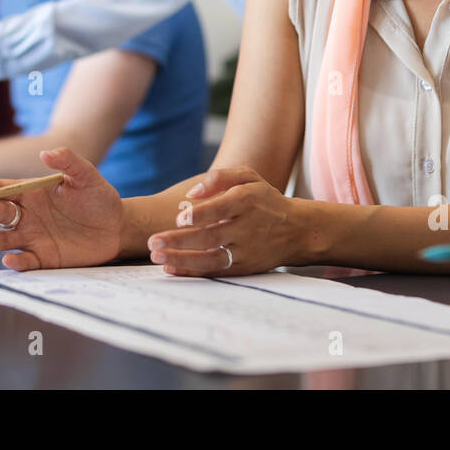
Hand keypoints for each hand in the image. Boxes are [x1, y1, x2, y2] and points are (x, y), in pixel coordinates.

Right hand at [0, 147, 123, 270]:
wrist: (118, 227)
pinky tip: (10, 259)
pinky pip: (25, 260)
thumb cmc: (99, 197)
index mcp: (32, 193)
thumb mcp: (87, 176)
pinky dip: (16, 261)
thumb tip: (46, 153)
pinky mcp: (44, 258)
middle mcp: (27, 215)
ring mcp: (34, 237)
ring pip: (6, 239)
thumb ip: (68, 162)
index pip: (3, 189)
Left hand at [147, 166, 297, 275]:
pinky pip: (216, 272)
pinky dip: (193, 272)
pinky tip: (171, 269)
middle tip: (153, 242)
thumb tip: (193, 193)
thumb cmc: (265, 200)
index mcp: (248, 201)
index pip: (223, 209)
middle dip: (180, 241)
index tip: (179, 218)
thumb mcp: (249, 177)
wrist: (297, 230)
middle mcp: (247, 228)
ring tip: (157, 257)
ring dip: (182, 260)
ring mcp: (245, 251)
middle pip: (211, 237)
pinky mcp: (243, 267)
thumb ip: (220, 177)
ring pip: (211, 259)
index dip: (201, 215)